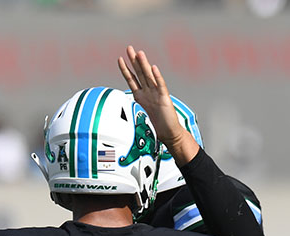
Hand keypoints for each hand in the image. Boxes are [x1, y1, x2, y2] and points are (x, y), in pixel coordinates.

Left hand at [118, 45, 198, 163]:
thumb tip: (132, 96)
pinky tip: (154, 68)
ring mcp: (157, 93)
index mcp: (142, 94)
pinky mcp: (165, 98)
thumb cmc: (159, 122)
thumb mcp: (144, 108)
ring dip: (144, 65)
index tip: (120, 59)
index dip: (125, 69)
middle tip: (129, 48)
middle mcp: (149, 91)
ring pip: (149, 76)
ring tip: (139, 54)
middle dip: (134, 61)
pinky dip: (157, 77)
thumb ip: (139, 99)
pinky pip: (160, 85)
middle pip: (140, 73)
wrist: (169, 131)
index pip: (132, 79)